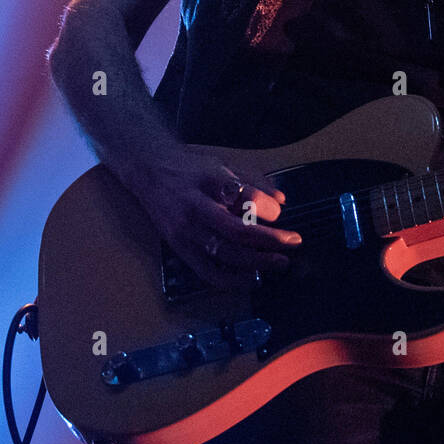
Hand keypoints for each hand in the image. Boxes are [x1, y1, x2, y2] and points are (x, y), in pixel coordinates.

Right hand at [126, 146, 302, 290]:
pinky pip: (207, 271)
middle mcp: (196, 207)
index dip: (267, 208)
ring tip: (280, 262)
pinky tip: (252, 278)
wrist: (149, 171)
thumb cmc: (191, 168)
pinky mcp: (178, 248)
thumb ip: (253, 180)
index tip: (281, 213)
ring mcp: (185, 230)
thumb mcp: (223, 163)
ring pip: (224, 254)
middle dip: (269, 240)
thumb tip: (282, 200)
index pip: (244, 197)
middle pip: (236, 230)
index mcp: (210, 180)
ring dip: (256, 262)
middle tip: (294, 242)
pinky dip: (231, 280)